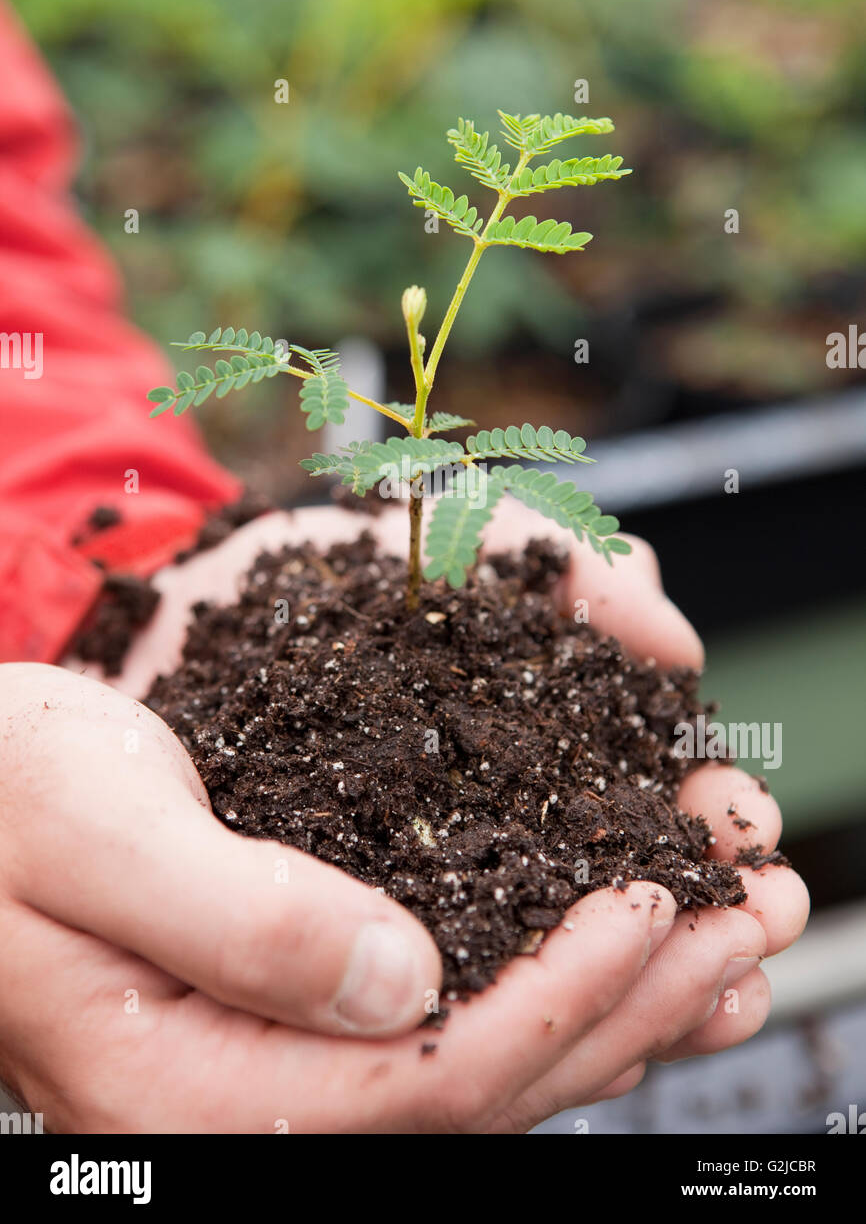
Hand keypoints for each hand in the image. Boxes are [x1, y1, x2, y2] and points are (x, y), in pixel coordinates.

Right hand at [1, 505, 803, 1132]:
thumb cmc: (6, 794)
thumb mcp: (99, 824)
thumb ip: (238, 917)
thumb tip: (407, 980)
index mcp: (184, 1088)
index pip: (414, 1087)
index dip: (552, 1000)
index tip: (650, 902)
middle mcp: (246, 1108)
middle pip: (481, 1090)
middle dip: (636, 1000)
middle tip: (758, 909)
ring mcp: (280, 1073)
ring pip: (488, 1065)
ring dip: (630, 998)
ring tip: (743, 927)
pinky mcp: (304, 1017)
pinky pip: (459, 1022)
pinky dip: (565, 980)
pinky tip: (644, 943)